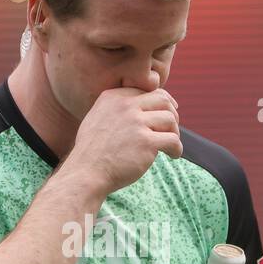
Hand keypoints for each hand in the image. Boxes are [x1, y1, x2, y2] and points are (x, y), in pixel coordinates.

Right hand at [66, 83, 181, 194]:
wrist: (86, 172)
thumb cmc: (92, 152)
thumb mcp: (97, 119)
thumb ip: (117, 110)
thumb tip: (143, 108)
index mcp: (113, 97)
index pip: (147, 91)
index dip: (162, 102)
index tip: (168, 113)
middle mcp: (125, 105)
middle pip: (163, 100)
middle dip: (172, 114)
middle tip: (172, 129)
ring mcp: (136, 123)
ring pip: (170, 119)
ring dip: (174, 132)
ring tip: (170, 146)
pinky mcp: (146, 142)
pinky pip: (172, 140)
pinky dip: (177, 149)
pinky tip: (173, 155)